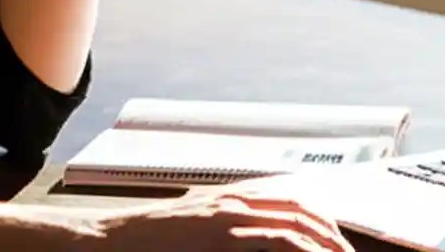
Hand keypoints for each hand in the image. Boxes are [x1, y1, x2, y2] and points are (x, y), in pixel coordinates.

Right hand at [97, 190, 354, 251]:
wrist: (108, 241)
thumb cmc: (148, 242)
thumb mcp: (194, 224)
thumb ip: (225, 223)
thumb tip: (255, 238)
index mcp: (230, 196)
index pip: (289, 198)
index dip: (318, 217)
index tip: (336, 238)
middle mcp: (233, 200)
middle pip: (298, 207)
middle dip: (329, 231)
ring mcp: (227, 215)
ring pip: (292, 221)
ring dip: (323, 241)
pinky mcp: (219, 234)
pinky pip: (273, 238)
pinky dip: (299, 247)